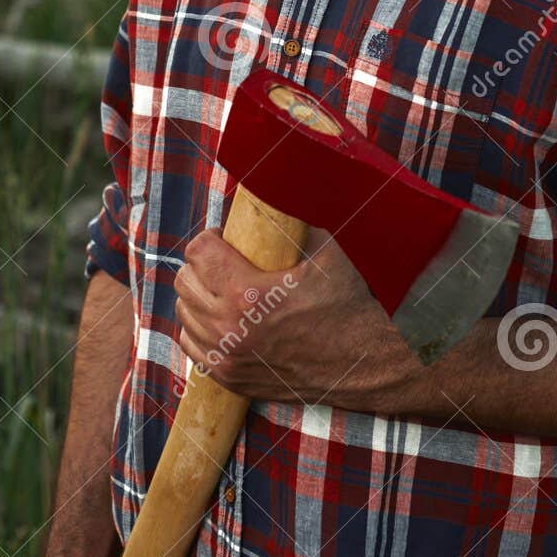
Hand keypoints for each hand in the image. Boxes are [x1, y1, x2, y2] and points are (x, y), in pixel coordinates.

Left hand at [173, 225, 424, 410]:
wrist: (371, 362)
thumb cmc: (355, 302)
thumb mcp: (331, 248)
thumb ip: (304, 212)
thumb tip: (290, 176)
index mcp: (248, 295)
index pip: (197, 252)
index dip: (211, 237)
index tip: (226, 236)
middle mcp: (230, 330)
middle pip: (185, 282)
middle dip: (202, 264)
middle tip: (226, 258)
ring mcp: (229, 359)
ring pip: (184, 316)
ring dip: (200, 296)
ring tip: (225, 285)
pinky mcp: (233, 380)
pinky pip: (193, 347)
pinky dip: (201, 329)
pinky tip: (222, 316)